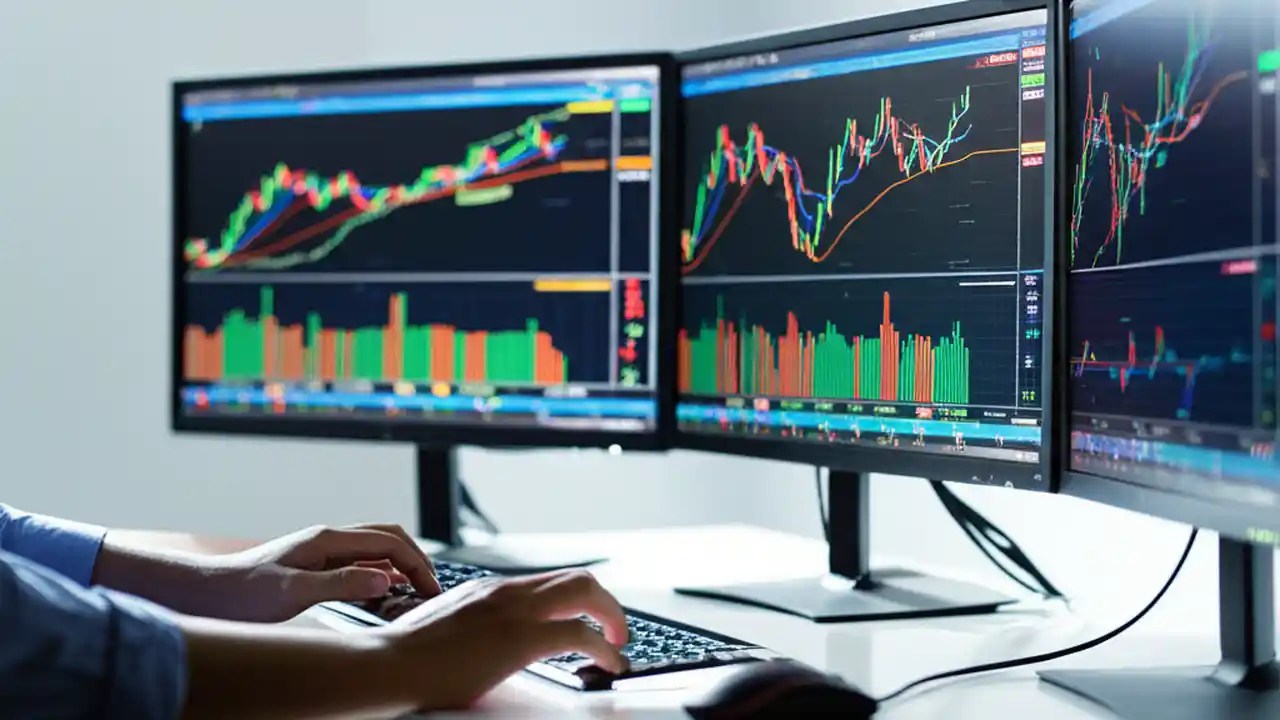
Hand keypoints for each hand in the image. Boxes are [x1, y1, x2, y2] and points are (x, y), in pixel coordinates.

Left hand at [206, 523, 441, 621]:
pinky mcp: (316, 566)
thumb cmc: (243, 594)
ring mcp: (322, 551)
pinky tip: (384, 592)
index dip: (417, 564)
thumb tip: (384, 578)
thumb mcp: (294, 592)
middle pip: (388, 538)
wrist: (208, 595)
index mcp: (327, 539)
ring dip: (400, 566)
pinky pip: (360, 563)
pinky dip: (381, 574)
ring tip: (417, 591)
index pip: (389, 542)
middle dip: (416, 560)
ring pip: (375, 550)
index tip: (431, 590)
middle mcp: (328, 540)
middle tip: (432, 589)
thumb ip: (341, 583)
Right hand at [382, 570, 629, 710]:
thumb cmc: (408, 657)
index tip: (587, 617)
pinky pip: (580, 634)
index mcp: (490, 589)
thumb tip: (488, 644)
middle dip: (605, 602)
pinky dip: (604, 649)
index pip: (548, 581)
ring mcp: (515, 609)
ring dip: (612, 616)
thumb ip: (475, 626)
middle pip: (577, 577)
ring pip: (585, 591)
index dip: (577, 599)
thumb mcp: (448, 628)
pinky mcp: (521, 637)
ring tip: (618, 643)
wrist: (390, 665)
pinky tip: (609, 665)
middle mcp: (506, 591)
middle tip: (614, 628)